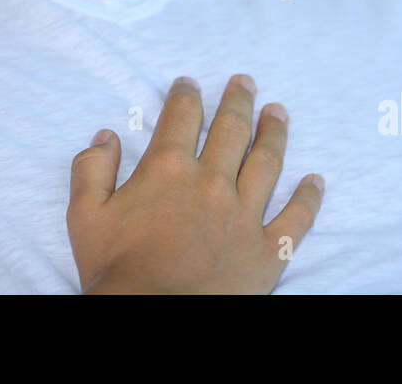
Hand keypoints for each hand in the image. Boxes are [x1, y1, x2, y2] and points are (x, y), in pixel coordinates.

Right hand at [67, 74, 324, 293]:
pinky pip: (296, 218)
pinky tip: (316, 181)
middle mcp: (211, 182)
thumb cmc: (117, 273)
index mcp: (168, 169)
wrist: (155, 320)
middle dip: (238, 101)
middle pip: (231, 129)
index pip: (181, 116)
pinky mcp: (266, 249)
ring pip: (266, 162)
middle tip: (245, 82)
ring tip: (278, 113)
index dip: (185, 94)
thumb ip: (91, 170)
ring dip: (274, 133)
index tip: (189, 83)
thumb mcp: (85, 217)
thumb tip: (105, 136)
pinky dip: (309, 197)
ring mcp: (244, 215)